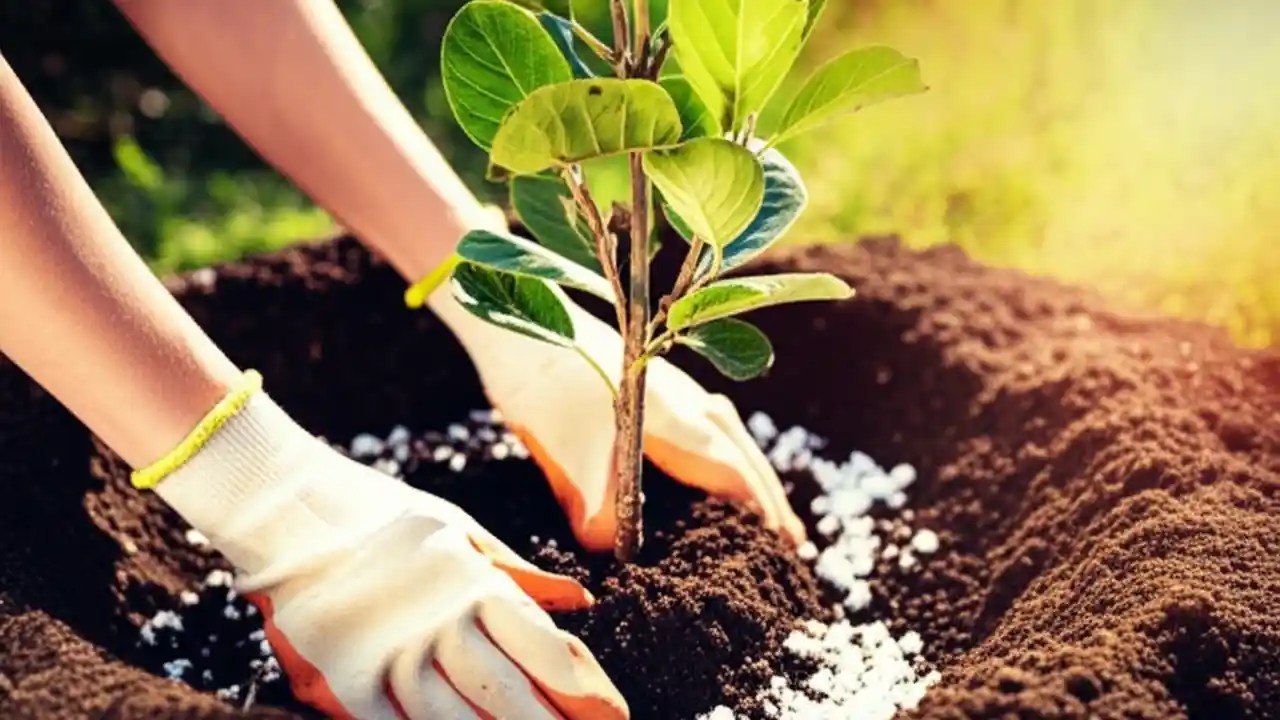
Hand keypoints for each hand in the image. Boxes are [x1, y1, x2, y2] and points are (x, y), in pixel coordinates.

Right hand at [154, 389, 626, 719]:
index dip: (586, 689)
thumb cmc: (385, 518)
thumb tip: (580, 600)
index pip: (548, 649)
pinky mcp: (350, 683)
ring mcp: (394, 657)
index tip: (615, 715)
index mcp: (476, 586)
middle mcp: (442, 626)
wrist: (291, 511)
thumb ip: (520, 574)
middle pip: (514, 696)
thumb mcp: (461, 532)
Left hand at [439, 293, 805, 551]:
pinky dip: (726, 456)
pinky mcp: (651, 387)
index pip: (733, 471)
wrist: (518, 313)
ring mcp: (670, 389)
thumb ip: (595, 506)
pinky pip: (708, 427)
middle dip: (768, 499)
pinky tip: (716, 468)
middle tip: (792, 541)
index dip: (760, 511)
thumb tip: (613, 553)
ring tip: (767, 514)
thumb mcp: (567, 448)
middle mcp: (683, 401)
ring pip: (729, 437)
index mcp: (674, 417)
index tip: (782, 545)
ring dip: (751, 476)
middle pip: (742, 453)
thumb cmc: (543, 378)